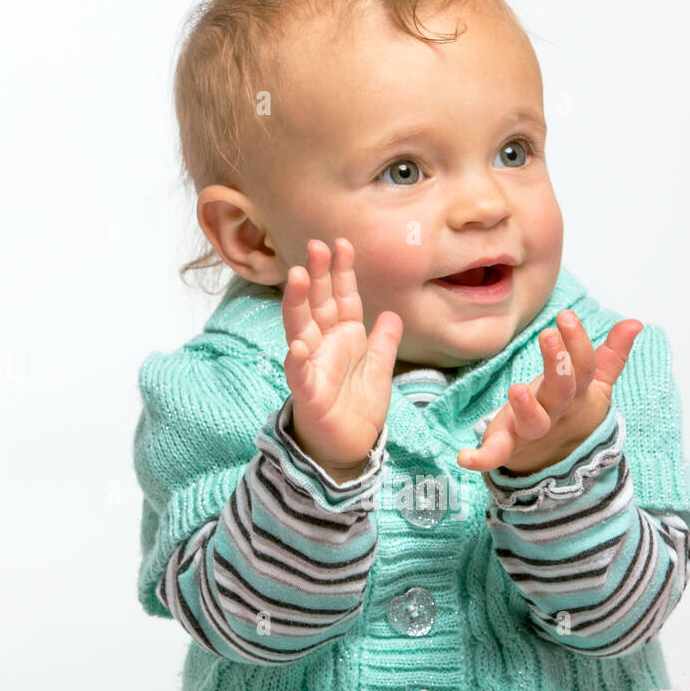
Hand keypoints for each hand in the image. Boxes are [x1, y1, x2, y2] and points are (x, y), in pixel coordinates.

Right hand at [282, 238, 403, 477]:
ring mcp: (312, 367)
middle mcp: (324, 346)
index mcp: (342, 337)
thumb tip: (393, 314)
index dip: (342, 272)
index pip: (341, 298)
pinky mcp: (308, 393)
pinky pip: (299, 374)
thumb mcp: (379, 369)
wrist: (349, 446)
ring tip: (297, 277)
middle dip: (316, 275)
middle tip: (316, 246)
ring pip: (301, 329)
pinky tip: (297, 345)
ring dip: (297, 303)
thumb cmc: (358, 406)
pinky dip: (297, 360)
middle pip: (318, 304)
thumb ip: (384, 342)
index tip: (342, 244)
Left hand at [457, 310, 643, 476]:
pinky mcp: (508, 447)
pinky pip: (495, 455)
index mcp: (576, 393)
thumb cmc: (570, 411)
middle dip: (558, 366)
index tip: (566, 316)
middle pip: (562, 391)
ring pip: (533, 422)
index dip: (578, 344)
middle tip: (549, 336)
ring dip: (527, 409)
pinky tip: (464, 457)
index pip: (584, 368)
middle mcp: (556, 411)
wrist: (556, 458)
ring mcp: (531, 431)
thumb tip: (635, 322)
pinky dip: (481, 458)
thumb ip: (611, 355)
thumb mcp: (594, 384)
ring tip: (517, 389)